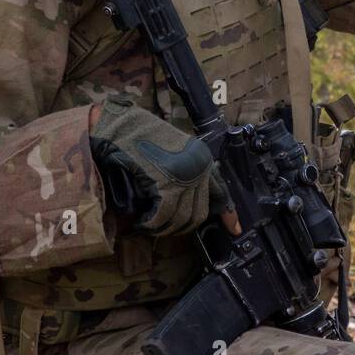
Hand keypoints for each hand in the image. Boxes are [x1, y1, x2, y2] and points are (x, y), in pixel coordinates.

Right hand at [89, 98, 238, 235]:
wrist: (118, 125)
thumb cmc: (139, 137)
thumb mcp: (172, 153)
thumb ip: (183, 174)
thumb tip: (184, 209)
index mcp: (202, 159)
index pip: (221, 192)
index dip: (228, 215)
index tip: (235, 230)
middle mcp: (198, 168)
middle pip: (199, 213)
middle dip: (180, 226)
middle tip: (161, 227)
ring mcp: (184, 177)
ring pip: (181, 219)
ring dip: (163, 228)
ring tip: (147, 225)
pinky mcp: (166, 185)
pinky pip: (162, 217)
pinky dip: (150, 224)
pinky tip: (141, 223)